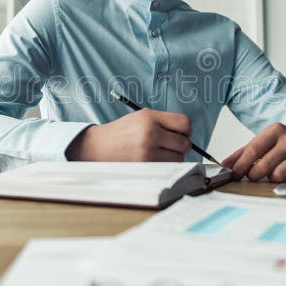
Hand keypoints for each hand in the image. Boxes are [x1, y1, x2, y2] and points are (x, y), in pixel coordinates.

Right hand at [66, 109, 192, 161]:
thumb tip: (187, 134)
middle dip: (180, 146)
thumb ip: (163, 122)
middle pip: (185, 143)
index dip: (186, 130)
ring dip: (173, 157)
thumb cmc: (120, 133)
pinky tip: (153, 160)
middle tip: (170, 146)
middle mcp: (150, 132)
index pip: (185, 123)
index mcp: (149, 117)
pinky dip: (165, 165)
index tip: (181, 134)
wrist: (98, 146)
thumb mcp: (140, 118)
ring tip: (159, 153)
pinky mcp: (145, 165)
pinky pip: (168, 167)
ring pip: (178, 158)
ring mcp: (147, 151)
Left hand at [221, 123, 285, 181]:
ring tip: (278, 171)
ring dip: (274, 178)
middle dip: (255, 175)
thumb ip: (243, 152)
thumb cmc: (285, 144)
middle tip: (255, 176)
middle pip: (264, 166)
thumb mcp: (265, 141)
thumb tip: (224, 165)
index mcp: (275, 130)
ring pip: (279, 176)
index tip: (234, 175)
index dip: (241, 166)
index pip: (253, 150)